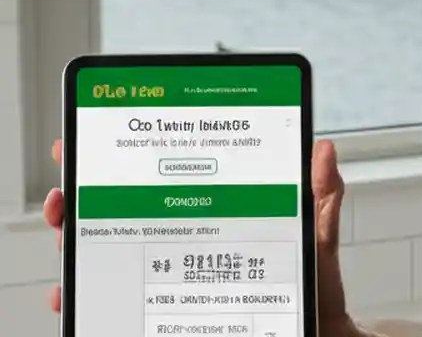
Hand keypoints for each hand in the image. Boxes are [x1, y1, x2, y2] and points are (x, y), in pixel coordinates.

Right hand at [44, 139, 361, 336]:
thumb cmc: (313, 290)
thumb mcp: (316, 239)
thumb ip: (320, 195)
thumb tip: (323, 149)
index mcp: (222, 217)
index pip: (171, 182)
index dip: (134, 159)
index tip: (102, 141)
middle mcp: (191, 244)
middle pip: (127, 213)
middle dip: (88, 196)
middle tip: (69, 190)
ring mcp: (176, 279)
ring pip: (113, 253)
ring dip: (79, 239)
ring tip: (67, 229)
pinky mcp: (172, 312)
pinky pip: (121, 303)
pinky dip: (92, 296)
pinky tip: (74, 293)